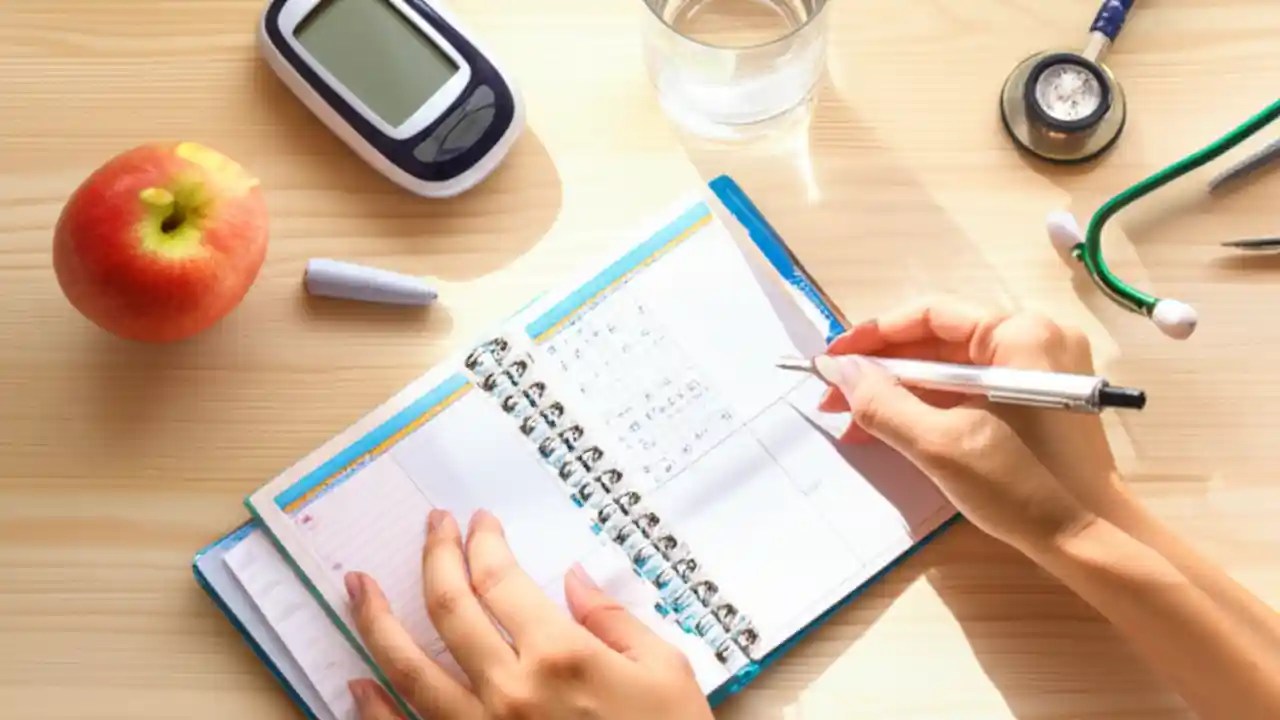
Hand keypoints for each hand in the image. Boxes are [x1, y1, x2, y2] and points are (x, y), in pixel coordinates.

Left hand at [343, 509, 712, 719]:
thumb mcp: (666, 671)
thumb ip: (614, 619)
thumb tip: (575, 579)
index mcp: (561, 656)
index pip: (502, 578)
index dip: (484, 543)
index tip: (478, 523)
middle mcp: (510, 690)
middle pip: (450, 607)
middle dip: (435, 556)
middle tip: (431, 527)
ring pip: (409, 666)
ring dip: (377, 620)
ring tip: (358, 587)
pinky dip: (374, 709)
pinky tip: (357, 682)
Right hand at [816, 299, 1129, 552]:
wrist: (1089, 540)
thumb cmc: (1021, 486)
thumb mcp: (938, 444)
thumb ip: (882, 402)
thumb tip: (841, 372)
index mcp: (1019, 333)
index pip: (930, 315)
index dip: (874, 336)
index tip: (832, 359)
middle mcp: (1035, 338)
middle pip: (940, 340)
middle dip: (882, 369)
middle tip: (835, 396)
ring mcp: (1041, 369)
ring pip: (953, 368)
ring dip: (902, 391)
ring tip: (856, 419)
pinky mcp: (1039, 399)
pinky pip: (972, 389)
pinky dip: (932, 405)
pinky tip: (896, 426)